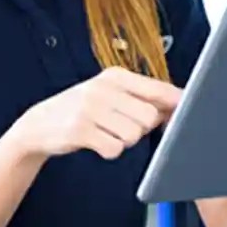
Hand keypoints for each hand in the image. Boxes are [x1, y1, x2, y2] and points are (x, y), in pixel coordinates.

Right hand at [9, 66, 180, 160]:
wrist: (40, 123)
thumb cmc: (83, 108)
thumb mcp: (109, 93)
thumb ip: (142, 96)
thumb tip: (179, 103)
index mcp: (115, 75)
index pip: (159, 90)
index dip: (175, 106)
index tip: (186, 113)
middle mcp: (104, 88)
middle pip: (149, 117)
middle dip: (142, 128)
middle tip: (122, 125)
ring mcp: (90, 108)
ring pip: (133, 135)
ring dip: (124, 141)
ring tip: (106, 132)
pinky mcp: (80, 130)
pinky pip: (114, 149)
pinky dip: (109, 151)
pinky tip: (97, 142)